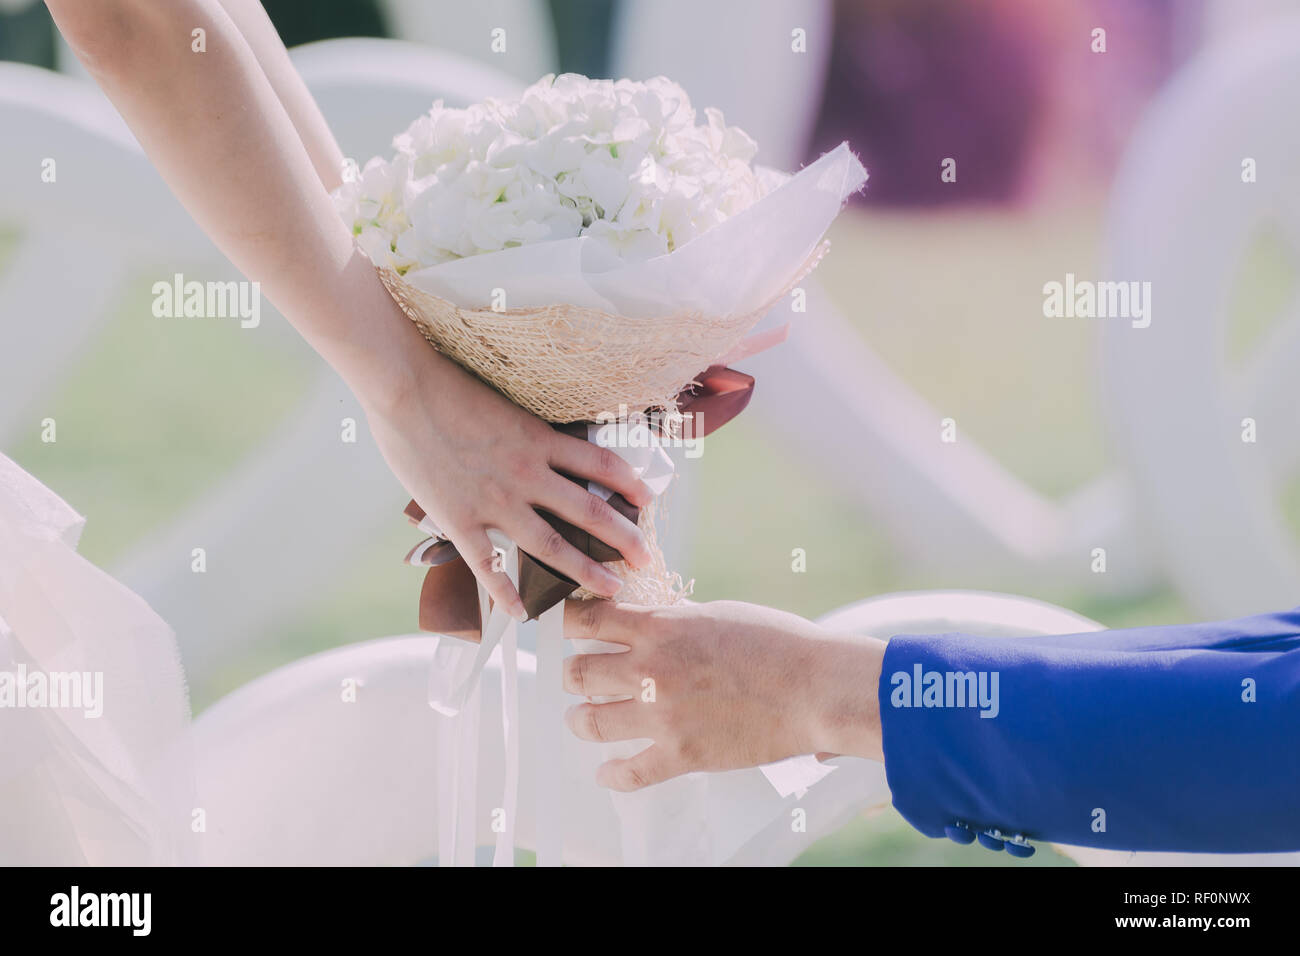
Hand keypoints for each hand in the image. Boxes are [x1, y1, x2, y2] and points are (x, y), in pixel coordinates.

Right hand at [364, 346, 656, 620]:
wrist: (406, 387)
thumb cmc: (449, 385)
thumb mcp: (506, 405)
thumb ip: (527, 433)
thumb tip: (542, 445)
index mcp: (540, 440)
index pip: (602, 464)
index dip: (630, 483)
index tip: (648, 500)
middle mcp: (527, 473)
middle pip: (589, 511)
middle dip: (624, 537)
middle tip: (646, 558)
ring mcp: (495, 499)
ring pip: (552, 544)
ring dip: (585, 569)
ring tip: (611, 587)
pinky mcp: (460, 518)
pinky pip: (489, 564)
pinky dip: (507, 592)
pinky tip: (522, 613)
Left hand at [561, 599, 885, 789]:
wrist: (815, 688)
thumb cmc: (777, 642)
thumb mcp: (717, 613)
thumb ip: (675, 619)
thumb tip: (650, 618)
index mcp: (659, 627)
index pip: (586, 620)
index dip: (567, 622)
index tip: (566, 626)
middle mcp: (650, 670)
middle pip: (577, 672)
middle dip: (570, 674)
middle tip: (575, 676)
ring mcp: (663, 716)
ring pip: (589, 721)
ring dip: (579, 719)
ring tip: (581, 718)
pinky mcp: (682, 755)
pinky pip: (629, 773)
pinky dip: (611, 775)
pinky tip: (606, 773)